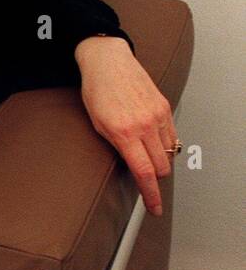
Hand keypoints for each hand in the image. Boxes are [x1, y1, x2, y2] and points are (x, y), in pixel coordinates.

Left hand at [75, 36, 176, 215]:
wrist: (108, 62)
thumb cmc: (97, 91)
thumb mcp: (97, 124)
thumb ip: (117, 147)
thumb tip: (132, 166)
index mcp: (123, 132)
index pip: (144, 173)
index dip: (151, 195)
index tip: (154, 208)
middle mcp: (144, 125)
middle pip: (161, 167)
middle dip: (154, 177)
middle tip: (144, 175)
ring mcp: (157, 116)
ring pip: (169, 153)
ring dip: (160, 160)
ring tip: (145, 152)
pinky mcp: (165, 107)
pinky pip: (173, 136)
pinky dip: (165, 144)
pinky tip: (152, 139)